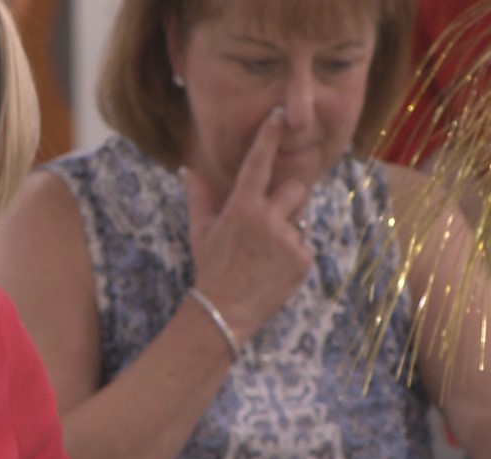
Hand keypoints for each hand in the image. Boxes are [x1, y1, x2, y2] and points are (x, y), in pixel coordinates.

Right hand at [185, 107, 312, 342]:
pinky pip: (305, 246)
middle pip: (296, 189)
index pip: (258, 163)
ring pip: (301, 219)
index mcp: (241, 207)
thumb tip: (186, 170)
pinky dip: (294, 255)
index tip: (278, 115)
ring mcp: (287, 239)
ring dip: (289, 229)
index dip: (268, 136)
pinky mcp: (302, 260)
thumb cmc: (210, 269)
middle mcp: (267, 219)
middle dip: (288, 199)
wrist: (223, 311)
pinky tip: (275, 270)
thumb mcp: (201, 232)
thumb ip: (198, 197)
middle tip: (270, 221)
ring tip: (267, 253)